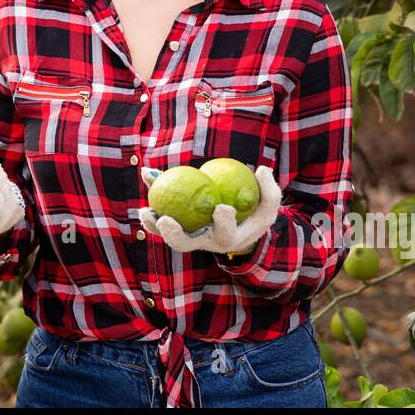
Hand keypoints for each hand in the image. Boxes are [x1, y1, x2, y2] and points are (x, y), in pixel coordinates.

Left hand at [139, 165, 281, 255]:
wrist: (239, 230)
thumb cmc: (254, 215)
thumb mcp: (268, 206)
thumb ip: (269, 190)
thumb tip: (261, 170)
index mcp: (229, 239)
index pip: (225, 234)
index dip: (223, 224)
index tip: (222, 208)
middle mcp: (205, 242)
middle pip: (186, 245)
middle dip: (174, 235)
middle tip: (165, 219)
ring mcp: (190, 237)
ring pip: (168, 235)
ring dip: (153, 225)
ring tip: (145, 209)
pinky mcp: (178, 227)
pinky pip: (161, 218)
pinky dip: (153, 202)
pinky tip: (148, 176)